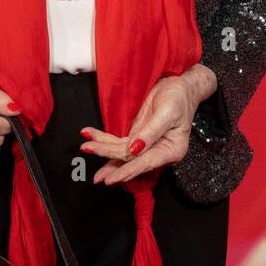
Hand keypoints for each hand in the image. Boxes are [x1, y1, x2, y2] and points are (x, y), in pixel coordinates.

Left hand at [79, 64, 216, 185]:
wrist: (180, 85)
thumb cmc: (180, 97)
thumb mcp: (168, 112)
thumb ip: (151, 132)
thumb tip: (134, 150)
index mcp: (171, 151)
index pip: (144, 163)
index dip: (126, 171)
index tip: (110, 179)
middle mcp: (158, 151)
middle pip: (129, 158)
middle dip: (108, 156)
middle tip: (89, 152)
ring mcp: (146, 144)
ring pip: (121, 152)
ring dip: (103, 149)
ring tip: (86, 147)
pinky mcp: (138, 136)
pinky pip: (119, 142)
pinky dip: (105, 140)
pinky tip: (93, 138)